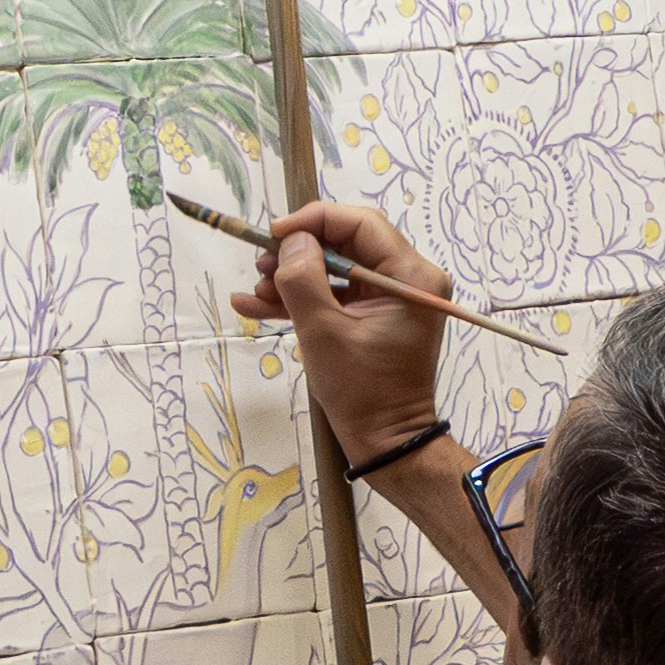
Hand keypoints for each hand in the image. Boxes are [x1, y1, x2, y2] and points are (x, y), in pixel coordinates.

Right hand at [236, 195, 450, 468]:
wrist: (386, 443)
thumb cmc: (362, 391)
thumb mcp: (323, 332)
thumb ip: (303, 280)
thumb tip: (291, 242)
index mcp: (411, 276)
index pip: (361, 224)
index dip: (314, 221)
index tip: (274, 234)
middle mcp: (409, 279)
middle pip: (345, 244)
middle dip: (298, 254)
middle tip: (260, 266)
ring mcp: (392, 299)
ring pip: (335, 270)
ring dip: (292, 279)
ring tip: (253, 294)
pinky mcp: (376, 317)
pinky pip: (337, 295)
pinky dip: (302, 300)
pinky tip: (255, 307)